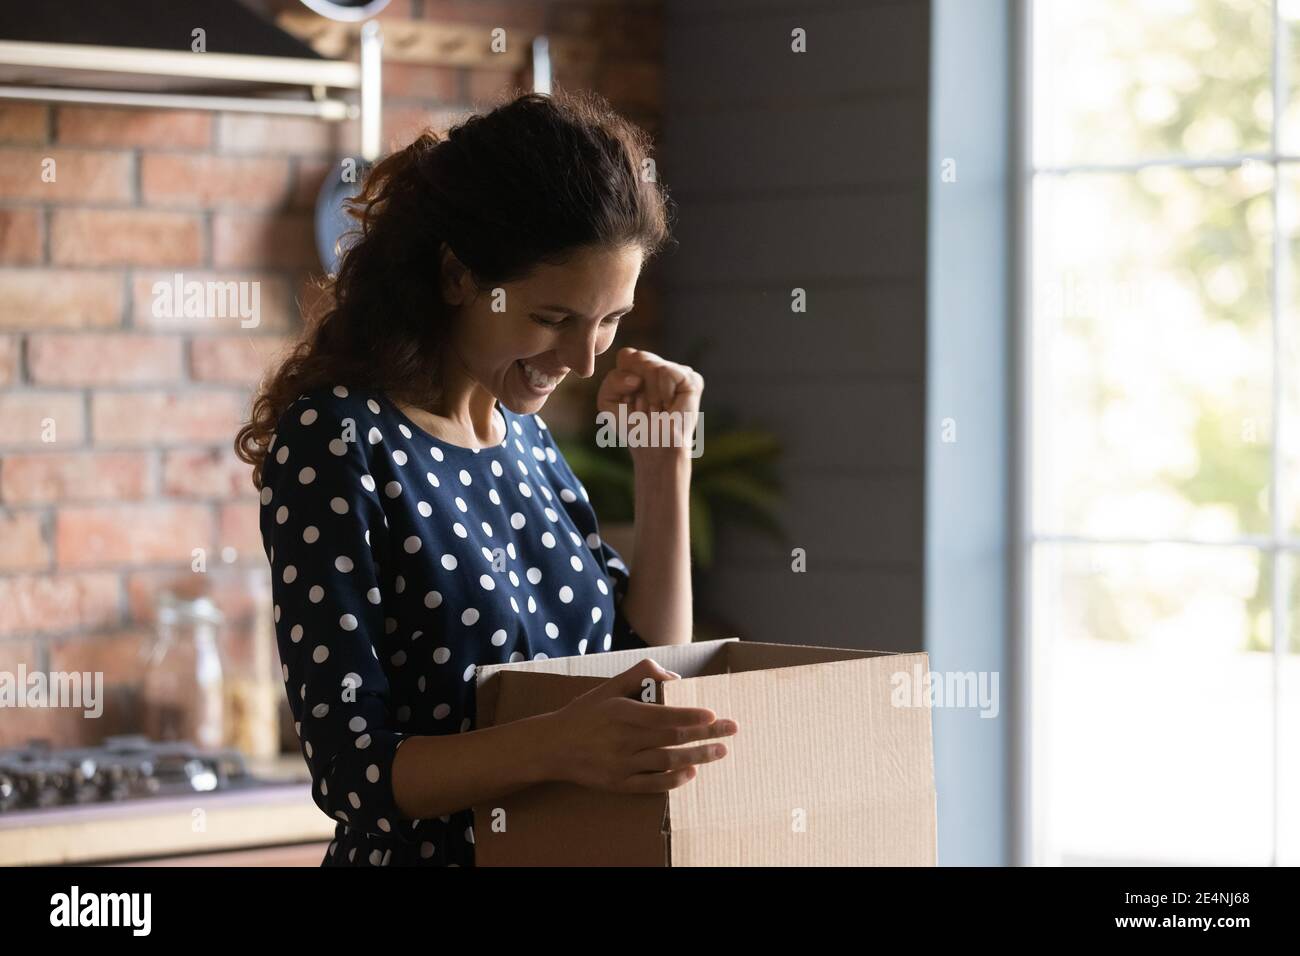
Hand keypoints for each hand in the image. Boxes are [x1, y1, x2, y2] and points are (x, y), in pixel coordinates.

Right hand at [541, 658, 737, 792]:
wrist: (552, 747)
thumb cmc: (584, 714)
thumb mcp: (609, 686)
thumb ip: (641, 674)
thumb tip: (673, 678)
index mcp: (623, 713)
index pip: (664, 716)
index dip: (691, 716)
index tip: (713, 714)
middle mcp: (624, 740)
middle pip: (672, 739)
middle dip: (705, 734)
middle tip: (730, 730)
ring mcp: (622, 765)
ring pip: (667, 762)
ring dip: (697, 756)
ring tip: (720, 751)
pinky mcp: (619, 784)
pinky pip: (652, 785)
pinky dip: (673, 780)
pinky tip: (691, 773)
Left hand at [596, 347, 703, 466]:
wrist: (654, 449)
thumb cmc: (633, 427)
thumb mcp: (607, 401)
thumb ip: (611, 380)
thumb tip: (636, 378)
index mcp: (642, 368)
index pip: (627, 355)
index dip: (623, 381)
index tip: (630, 402)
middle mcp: (661, 365)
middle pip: (638, 357)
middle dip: (636, 388)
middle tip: (645, 408)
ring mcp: (677, 371)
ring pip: (651, 365)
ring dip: (650, 395)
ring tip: (657, 409)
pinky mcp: (691, 378)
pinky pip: (666, 372)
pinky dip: (662, 393)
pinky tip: (669, 406)